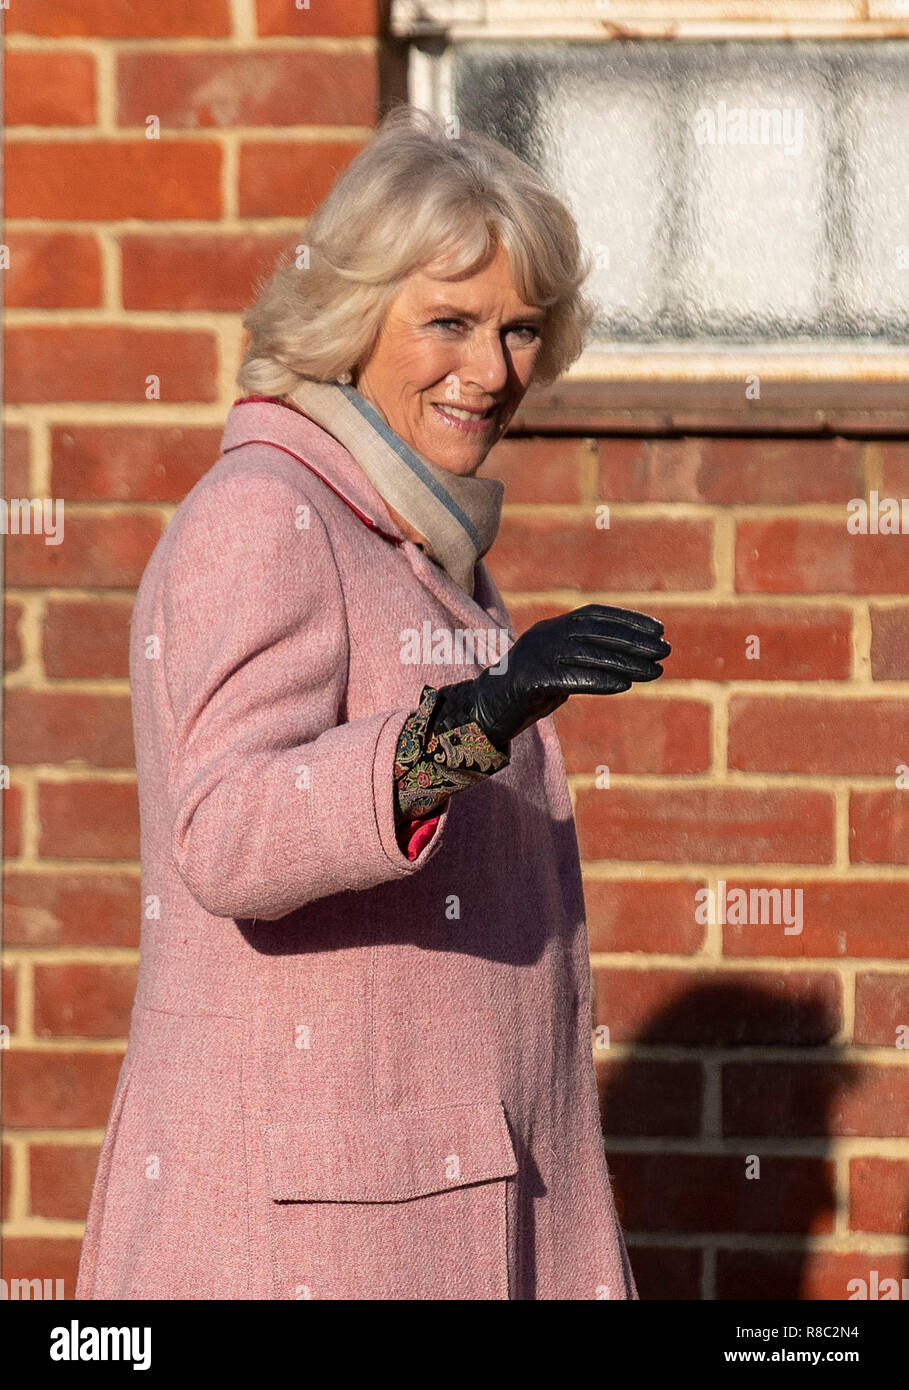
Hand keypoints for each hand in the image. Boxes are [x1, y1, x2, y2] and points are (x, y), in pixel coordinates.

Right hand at [429, 604, 670, 751]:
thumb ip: (583, 660)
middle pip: (596, 632)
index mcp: (551, 628)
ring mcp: (535, 655)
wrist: (485, 713)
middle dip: (634, 639)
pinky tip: (625, 684)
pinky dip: (600, 679)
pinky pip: (571, 677)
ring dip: (626, 662)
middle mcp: (543, 635)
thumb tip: (625, 659)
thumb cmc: (527, 695)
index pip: (594, 614)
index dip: (628, 619)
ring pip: (588, 654)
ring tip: (656, 670)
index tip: (658, 628)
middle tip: (666, 650)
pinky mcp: (530, 679)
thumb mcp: (559, 670)